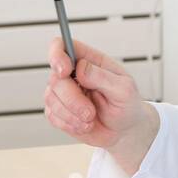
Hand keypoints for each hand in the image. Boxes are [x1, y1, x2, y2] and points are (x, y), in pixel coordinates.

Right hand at [44, 38, 146, 154]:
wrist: (124, 131)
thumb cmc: (126, 105)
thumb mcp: (123, 89)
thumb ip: (102, 77)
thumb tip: (80, 68)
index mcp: (89, 61)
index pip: (62, 46)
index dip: (57, 54)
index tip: (65, 71)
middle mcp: (72, 74)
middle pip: (55, 78)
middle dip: (72, 99)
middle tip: (90, 112)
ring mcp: (63, 93)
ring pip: (51, 98)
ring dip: (72, 114)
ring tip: (90, 119)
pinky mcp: (58, 111)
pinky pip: (52, 116)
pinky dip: (69, 123)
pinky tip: (84, 125)